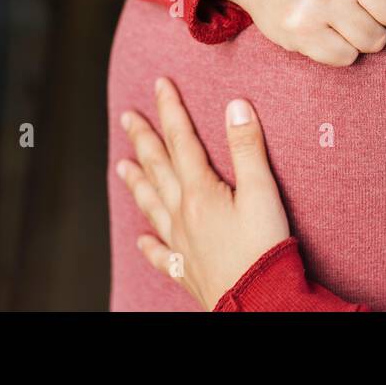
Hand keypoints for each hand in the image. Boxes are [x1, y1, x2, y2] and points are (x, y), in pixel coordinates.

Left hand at [116, 76, 289, 309]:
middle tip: (127, 117)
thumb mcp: (263, 191)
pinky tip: (141, 240)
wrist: (258, 300)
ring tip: (122, 165)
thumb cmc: (264, 247)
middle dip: (143, 139)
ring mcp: (181, 243)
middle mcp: (183, 214)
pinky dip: (149, 244)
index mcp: (200, 191)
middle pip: (158, 168)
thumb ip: (247, 148)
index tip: (160, 84)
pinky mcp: (187, 269)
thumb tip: (235, 106)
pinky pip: (161, 254)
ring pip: (152, 205)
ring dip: (136, 182)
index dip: (170, 109)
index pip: (181, 140)